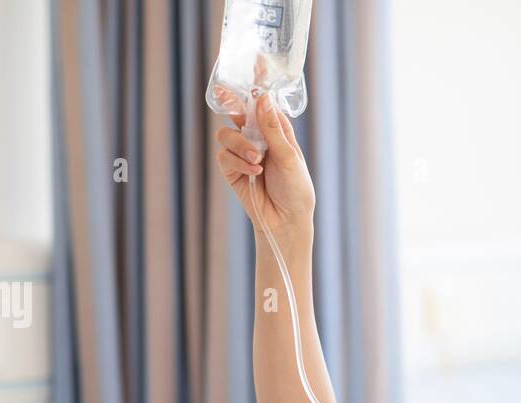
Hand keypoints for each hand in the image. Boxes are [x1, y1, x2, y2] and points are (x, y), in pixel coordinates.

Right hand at [212, 88, 315, 238]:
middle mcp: (257, 138)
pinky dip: (238, 162)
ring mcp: (242, 153)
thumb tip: (264, 99)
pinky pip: (224, 155)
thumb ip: (273, 130)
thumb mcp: (289, 156)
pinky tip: (254, 172)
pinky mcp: (232, 170)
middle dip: (230, 102)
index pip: (264, 101)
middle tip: (226, 96)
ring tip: (257, 160)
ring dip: (240, 144)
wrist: (286, 221)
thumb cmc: (296, 190)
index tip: (254, 61)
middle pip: (236, 111)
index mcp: (276, 130)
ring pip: (225, 133)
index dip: (257, 83)